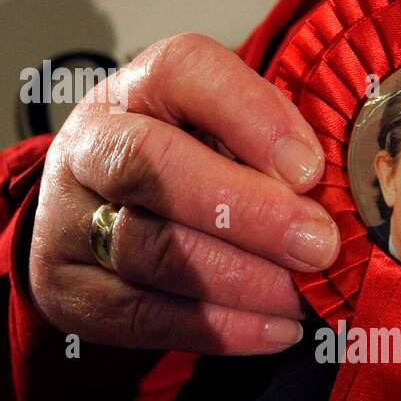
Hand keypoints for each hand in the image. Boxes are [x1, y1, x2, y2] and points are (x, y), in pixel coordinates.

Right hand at [28, 33, 338, 354]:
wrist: (94, 218)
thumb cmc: (182, 165)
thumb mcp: (218, 132)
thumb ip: (267, 144)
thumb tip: (333, 192)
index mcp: (134, 89)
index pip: (181, 71)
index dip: (248, 114)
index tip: (309, 167)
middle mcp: (88, 145)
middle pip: (150, 163)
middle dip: (244, 209)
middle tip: (317, 244)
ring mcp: (66, 219)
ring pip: (146, 248)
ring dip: (238, 278)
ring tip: (300, 295)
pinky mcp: (69, 290)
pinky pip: (140, 314)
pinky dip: (217, 327)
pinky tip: (274, 329)